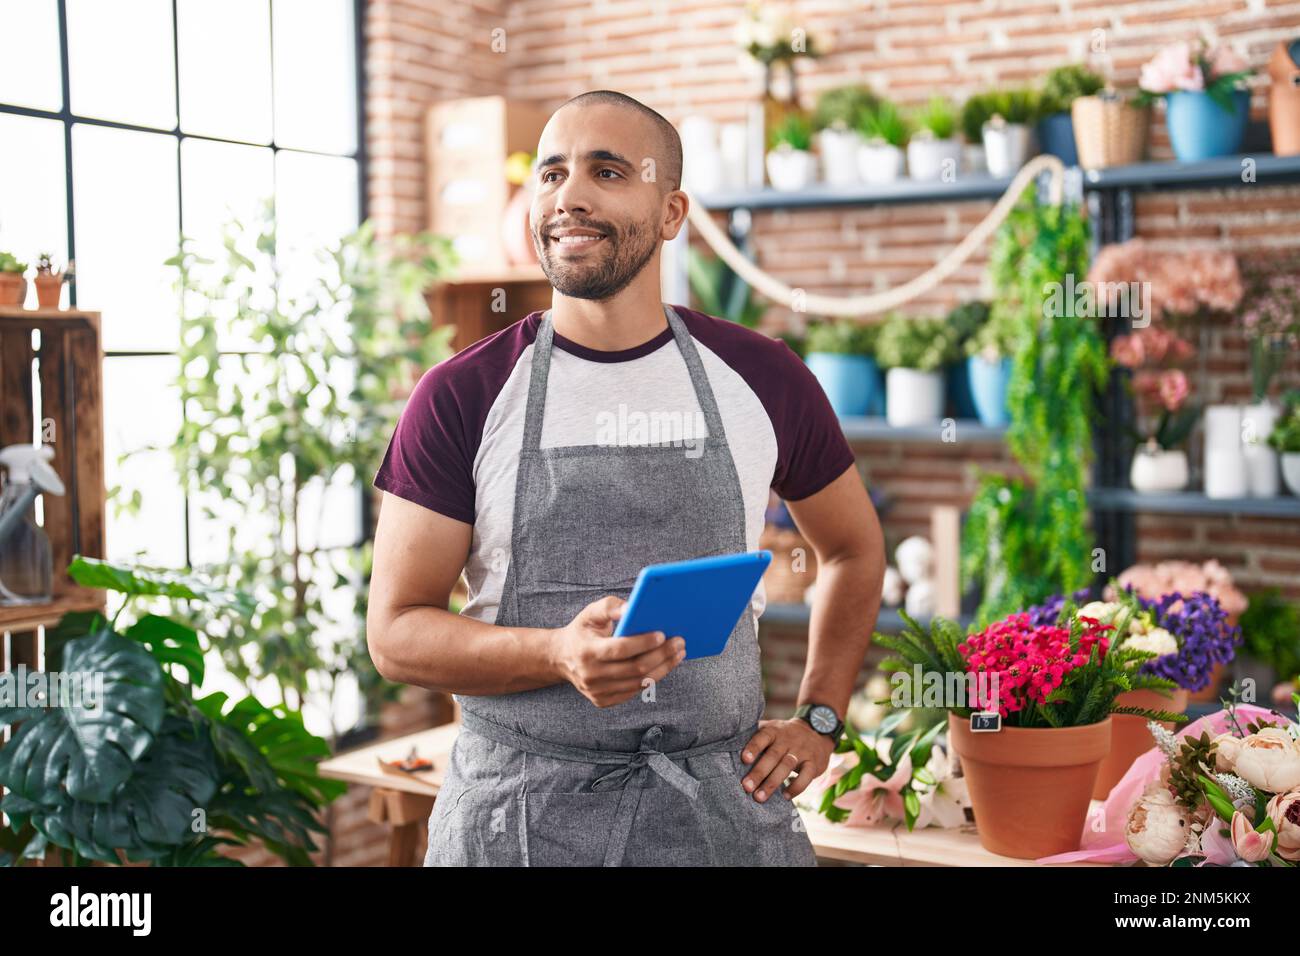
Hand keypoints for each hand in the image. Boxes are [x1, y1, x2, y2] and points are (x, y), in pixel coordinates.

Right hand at [551, 596, 685, 707]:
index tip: (663, 634)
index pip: (620, 649)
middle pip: (635, 669)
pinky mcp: (604, 701)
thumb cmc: (582, 631)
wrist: (561, 658)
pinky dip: (653, 678)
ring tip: (678, 653)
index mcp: (587, 652)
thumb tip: (631, 608)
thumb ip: (610, 606)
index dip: (643, 643)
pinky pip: (635, 691)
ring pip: (639, 683)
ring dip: (664, 668)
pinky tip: (665, 665)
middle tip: (680, 642)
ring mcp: (597, 692)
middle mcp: (591, 675)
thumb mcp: (589, 613)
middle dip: (662, 655)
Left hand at [740, 717, 834, 802]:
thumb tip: (727, 744)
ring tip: (759, 797)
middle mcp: (788, 740)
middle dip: (759, 772)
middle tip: (746, 787)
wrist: (817, 730)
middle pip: (772, 755)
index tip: (743, 759)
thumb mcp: (771, 729)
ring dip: (773, 783)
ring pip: (787, 766)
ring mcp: (802, 751)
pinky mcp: (814, 763)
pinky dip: (796, 787)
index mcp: (774, 731)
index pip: (762, 737)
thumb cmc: (784, 735)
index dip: (753, 747)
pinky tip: (784, 797)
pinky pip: (806, 776)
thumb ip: (754, 736)